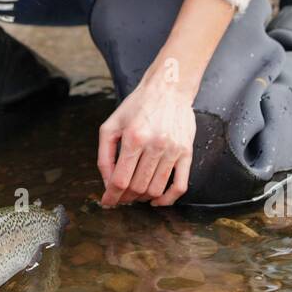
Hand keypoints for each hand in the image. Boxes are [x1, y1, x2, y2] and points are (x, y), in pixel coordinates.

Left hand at [97, 72, 195, 208]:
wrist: (169, 88)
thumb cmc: (138, 105)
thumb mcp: (111, 124)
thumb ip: (105, 155)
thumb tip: (107, 182)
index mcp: (134, 137)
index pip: (121, 179)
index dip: (111, 196)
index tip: (107, 203)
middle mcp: (155, 145)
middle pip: (138, 187)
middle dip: (125, 198)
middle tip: (120, 197)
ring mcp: (173, 150)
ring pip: (156, 189)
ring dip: (143, 198)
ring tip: (135, 196)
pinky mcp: (187, 152)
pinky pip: (180, 185)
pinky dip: (168, 199)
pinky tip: (157, 201)